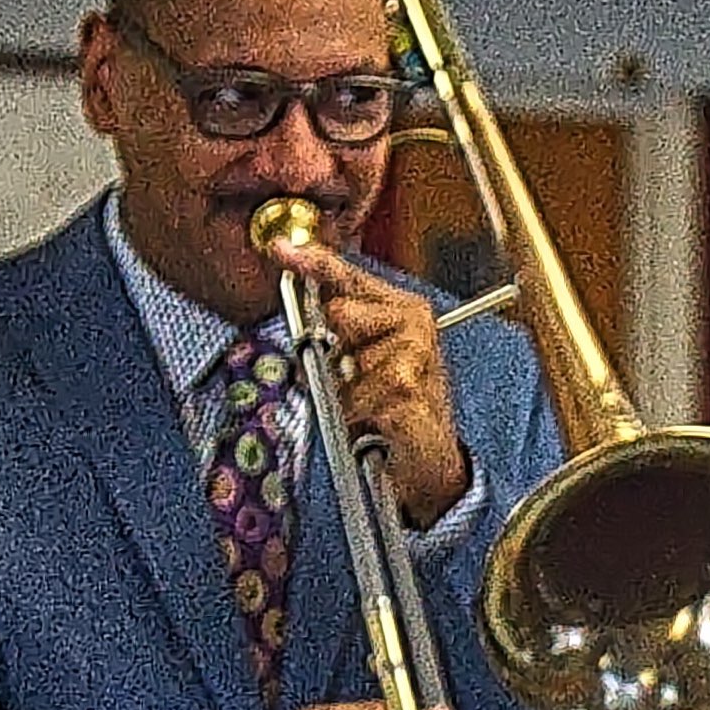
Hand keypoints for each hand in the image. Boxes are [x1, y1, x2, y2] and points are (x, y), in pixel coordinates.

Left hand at [261, 222, 472, 526]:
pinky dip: (353, 416)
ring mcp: (415, 356)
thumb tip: (300, 308)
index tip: (280, 248)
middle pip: (338, 311)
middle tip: (355, 378)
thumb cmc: (397, 410)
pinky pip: (350, 396)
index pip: (350, 277)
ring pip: (341, 359)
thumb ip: (337, 332)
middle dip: (332, 348)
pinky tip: (376, 423)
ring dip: (344, 391)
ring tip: (371, 405)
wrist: (429, 461)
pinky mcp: (406, 390)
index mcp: (404, 310)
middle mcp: (415, 325)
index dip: (313, 259)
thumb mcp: (363, 363)